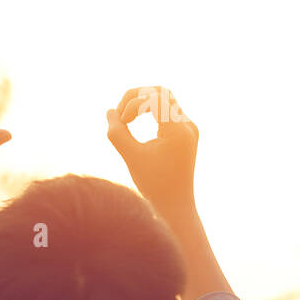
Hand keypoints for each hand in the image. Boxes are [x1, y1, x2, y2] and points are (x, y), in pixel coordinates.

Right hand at [106, 85, 198, 216]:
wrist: (175, 207)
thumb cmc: (153, 186)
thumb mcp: (131, 157)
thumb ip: (118, 133)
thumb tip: (110, 111)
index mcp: (179, 130)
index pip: (153, 98)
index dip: (132, 104)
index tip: (121, 122)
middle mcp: (188, 125)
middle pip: (160, 92)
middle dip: (136, 97)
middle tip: (121, 114)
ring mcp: (189, 129)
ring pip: (164, 98)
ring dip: (142, 102)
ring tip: (125, 118)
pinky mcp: (185, 134)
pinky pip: (167, 111)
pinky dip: (149, 111)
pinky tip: (134, 123)